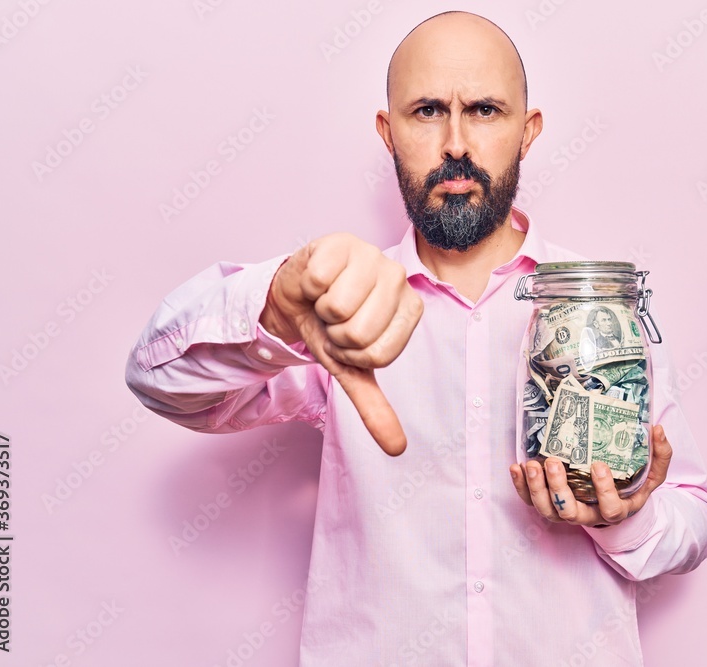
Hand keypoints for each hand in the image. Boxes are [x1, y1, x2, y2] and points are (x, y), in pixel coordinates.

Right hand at [259, 232, 422, 455]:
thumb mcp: (351, 370)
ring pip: (339, 305)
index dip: (353, 355)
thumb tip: (397, 449)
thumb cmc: (330, 329)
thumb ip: (374, 408)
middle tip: (335, 321)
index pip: (380, 353)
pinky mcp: (340, 241)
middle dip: (336, 334)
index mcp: (411, 309)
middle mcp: (399, 277)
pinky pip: (318, 279)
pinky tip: (315, 281)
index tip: (349, 341)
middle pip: (360, 332)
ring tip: (326, 301)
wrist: (295, 299)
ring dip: (321, 310)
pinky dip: (308, 286)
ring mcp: (371, 254)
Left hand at [509, 424, 672, 526]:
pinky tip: (517, 467)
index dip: (603, 491)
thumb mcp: (653, 475)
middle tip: (553, 461)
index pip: (610, 509)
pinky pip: (532, 501)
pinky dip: (521, 487)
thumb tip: (658, 429)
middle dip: (558, 488)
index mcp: (616, 510)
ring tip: (530, 464)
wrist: (617, 505)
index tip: (598, 465)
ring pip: (547, 510)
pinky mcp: (550, 504)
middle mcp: (589, 516)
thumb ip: (660, 454)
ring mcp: (567, 512)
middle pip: (569, 513)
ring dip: (535, 488)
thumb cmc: (633, 488)